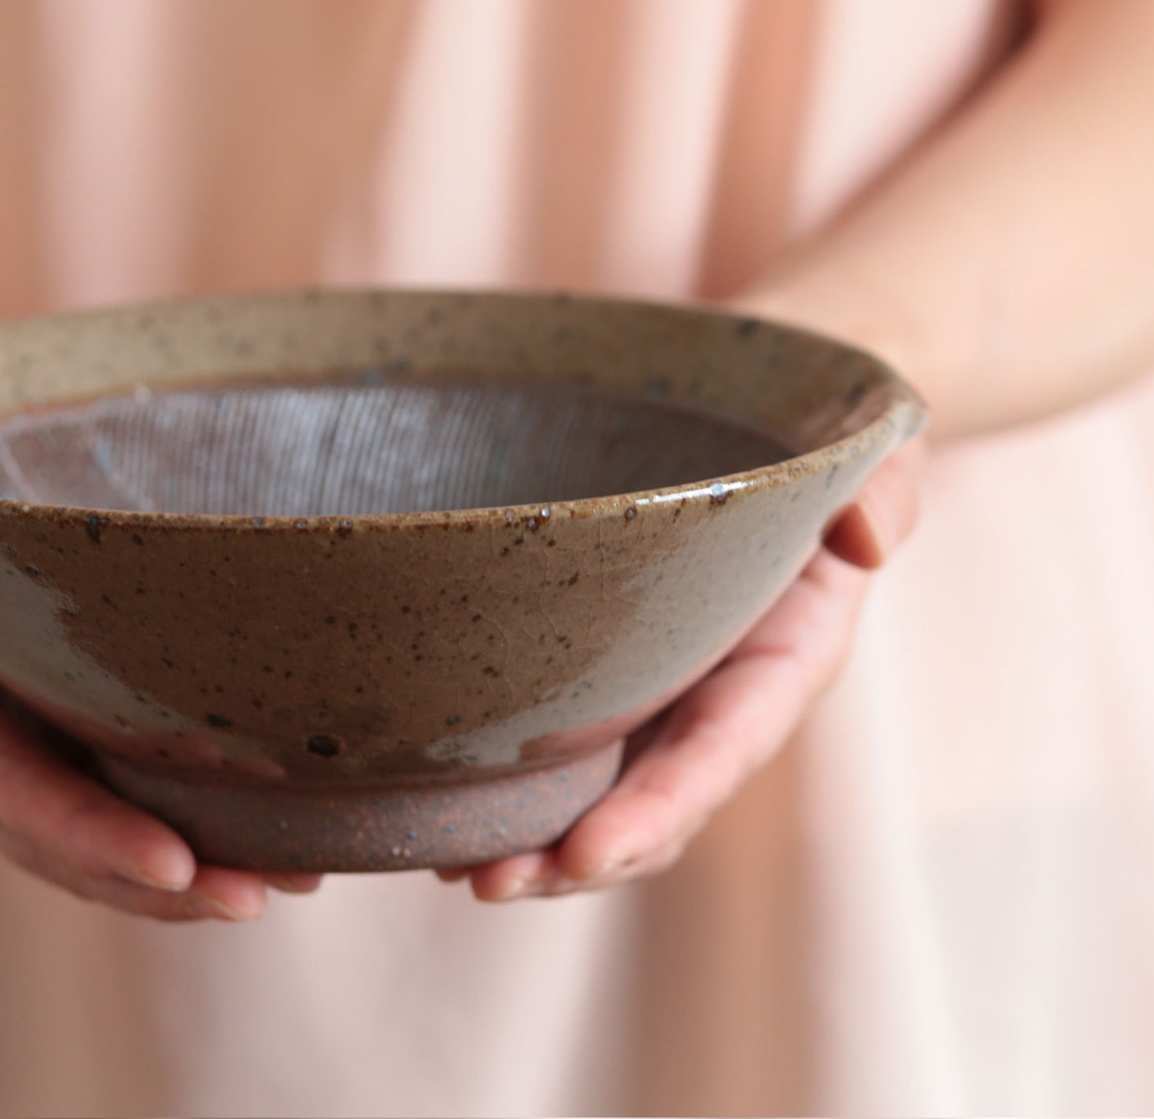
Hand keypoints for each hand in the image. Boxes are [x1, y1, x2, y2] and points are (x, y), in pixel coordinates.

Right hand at [0, 434, 319, 919]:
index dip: (75, 829)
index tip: (166, 863)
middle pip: (56, 838)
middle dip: (150, 881)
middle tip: (254, 897)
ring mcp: (13, 744)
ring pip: (97, 833)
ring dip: (186, 870)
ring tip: (293, 879)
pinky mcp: (56, 723)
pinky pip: (123, 783)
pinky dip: (196, 815)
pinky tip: (284, 829)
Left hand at [438, 439, 924, 900]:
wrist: (753, 430)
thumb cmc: (809, 445)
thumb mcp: (866, 450)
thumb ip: (881, 489)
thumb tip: (866, 540)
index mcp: (779, 659)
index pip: (722, 749)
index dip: (660, 808)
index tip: (591, 853)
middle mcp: (713, 698)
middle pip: (650, 806)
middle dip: (576, 859)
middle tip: (490, 883)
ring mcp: (653, 698)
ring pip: (595, 798)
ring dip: (530, 846)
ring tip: (454, 868)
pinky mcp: (598, 677)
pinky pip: (555, 750)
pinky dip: (502, 792)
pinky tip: (433, 817)